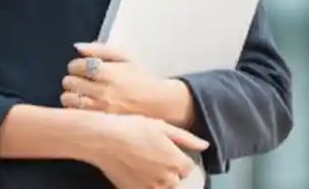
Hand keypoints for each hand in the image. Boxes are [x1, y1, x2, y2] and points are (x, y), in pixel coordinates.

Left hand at [62, 43, 187, 122]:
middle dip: (72, 79)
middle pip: (69, 82)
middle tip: (81, 81)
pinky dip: (76, 109)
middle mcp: (102, 91)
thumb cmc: (140, 78)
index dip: (75, 66)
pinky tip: (85, 106)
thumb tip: (77, 47)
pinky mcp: (102, 122)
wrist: (159, 102)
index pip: (75, 66)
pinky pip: (77, 114)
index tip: (81, 68)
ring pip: (69, 100)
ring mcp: (101, 108)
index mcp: (107, 72)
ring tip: (81, 94)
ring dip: (72, 95)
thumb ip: (99, 49)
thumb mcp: (124, 57)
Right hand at [81, 112, 207, 188]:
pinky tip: (132, 169)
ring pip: (161, 186)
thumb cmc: (132, 128)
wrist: (103, 139)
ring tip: (140, 160)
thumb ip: (187, 139)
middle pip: (175, 179)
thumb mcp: (162, 127)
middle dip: (167, 168)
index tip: (165, 149)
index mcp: (178, 163)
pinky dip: (142, 182)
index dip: (177, 157)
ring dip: (155, 177)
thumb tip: (205, 146)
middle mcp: (168, 180)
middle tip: (150, 153)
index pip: (188, 168)